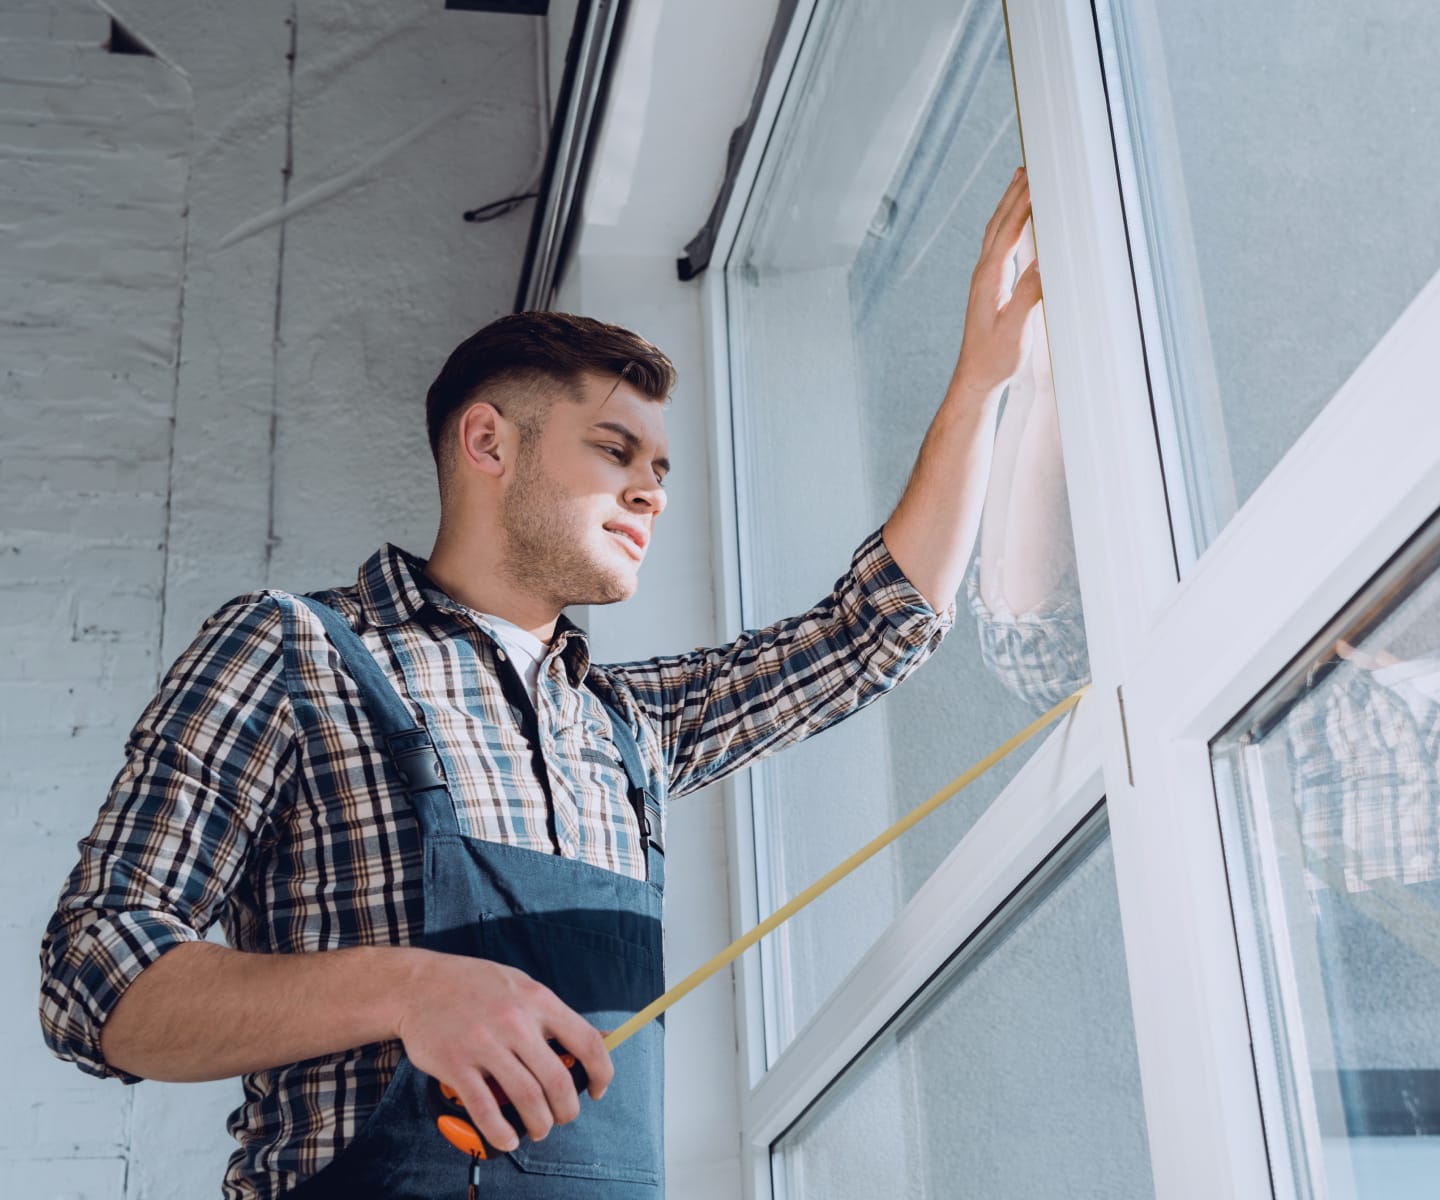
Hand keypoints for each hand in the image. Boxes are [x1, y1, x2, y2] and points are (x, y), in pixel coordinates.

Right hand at [394, 951, 612, 1150]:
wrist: (419, 984)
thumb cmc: (474, 985)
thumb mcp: (521, 985)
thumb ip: (551, 1013)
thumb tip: (594, 1041)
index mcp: (538, 1000)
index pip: (586, 1042)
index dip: (601, 1073)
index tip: (598, 1090)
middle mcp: (515, 1021)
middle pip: (557, 1080)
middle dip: (567, 1109)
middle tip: (563, 1117)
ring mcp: (484, 1043)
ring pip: (527, 1098)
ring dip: (539, 1124)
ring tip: (539, 1129)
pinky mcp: (456, 1064)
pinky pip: (485, 1109)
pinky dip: (500, 1131)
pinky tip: (507, 1137)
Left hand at [952, 168, 1042, 395]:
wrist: (976, 379)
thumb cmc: (996, 358)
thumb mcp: (1016, 328)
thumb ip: (1029, 294)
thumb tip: (1044, 261)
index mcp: (989, 278)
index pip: (1007, 231)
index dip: (1023, 203)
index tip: (1037, 176)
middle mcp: (983, 274)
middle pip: (999, 224)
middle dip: (1014, 193)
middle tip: (1028, 165)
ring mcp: (984, 280)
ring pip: (996, 232)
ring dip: (1009, 205)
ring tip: (1019, 181)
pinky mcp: (989, 288)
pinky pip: (999, 246)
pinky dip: (1008, 225)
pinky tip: (1015, 224)